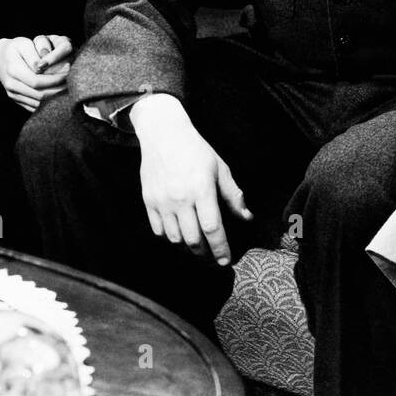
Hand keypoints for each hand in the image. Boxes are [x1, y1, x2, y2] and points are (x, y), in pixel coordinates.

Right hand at [0, 37, 68, 111]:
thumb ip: (33, 53)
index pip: (37, 81)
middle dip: (58, 90)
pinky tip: (59, 95)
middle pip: (39, 95)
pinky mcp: (17, 100)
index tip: (68, 74)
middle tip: (72, 84)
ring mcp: (13, 94)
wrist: (0, 59)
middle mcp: (11, 84)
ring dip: (55, 98)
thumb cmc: (16, 48)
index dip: (54, 80)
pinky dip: (48, 103)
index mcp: (13, 69)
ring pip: (38, 103)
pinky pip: (34, 107)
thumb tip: (41, 67)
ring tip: (68, 89)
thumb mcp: (24, 43)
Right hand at [129, 93, 252, 265]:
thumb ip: (233, 195)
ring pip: (175, 238)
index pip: (212, 228)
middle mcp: (180, 198)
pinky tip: (180, 236)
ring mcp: (162, 201)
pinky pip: (159, 230)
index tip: (226, 260)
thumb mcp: (220, 168)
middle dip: (205, 254)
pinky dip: (170, 238)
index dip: (220, 248)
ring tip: (199, 248)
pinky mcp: (149, 201)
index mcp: (201, 189)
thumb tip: (246, 217)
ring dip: (188, 248)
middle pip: (193, 239)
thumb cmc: (196, 150)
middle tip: (213, 259)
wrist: (163, 135)